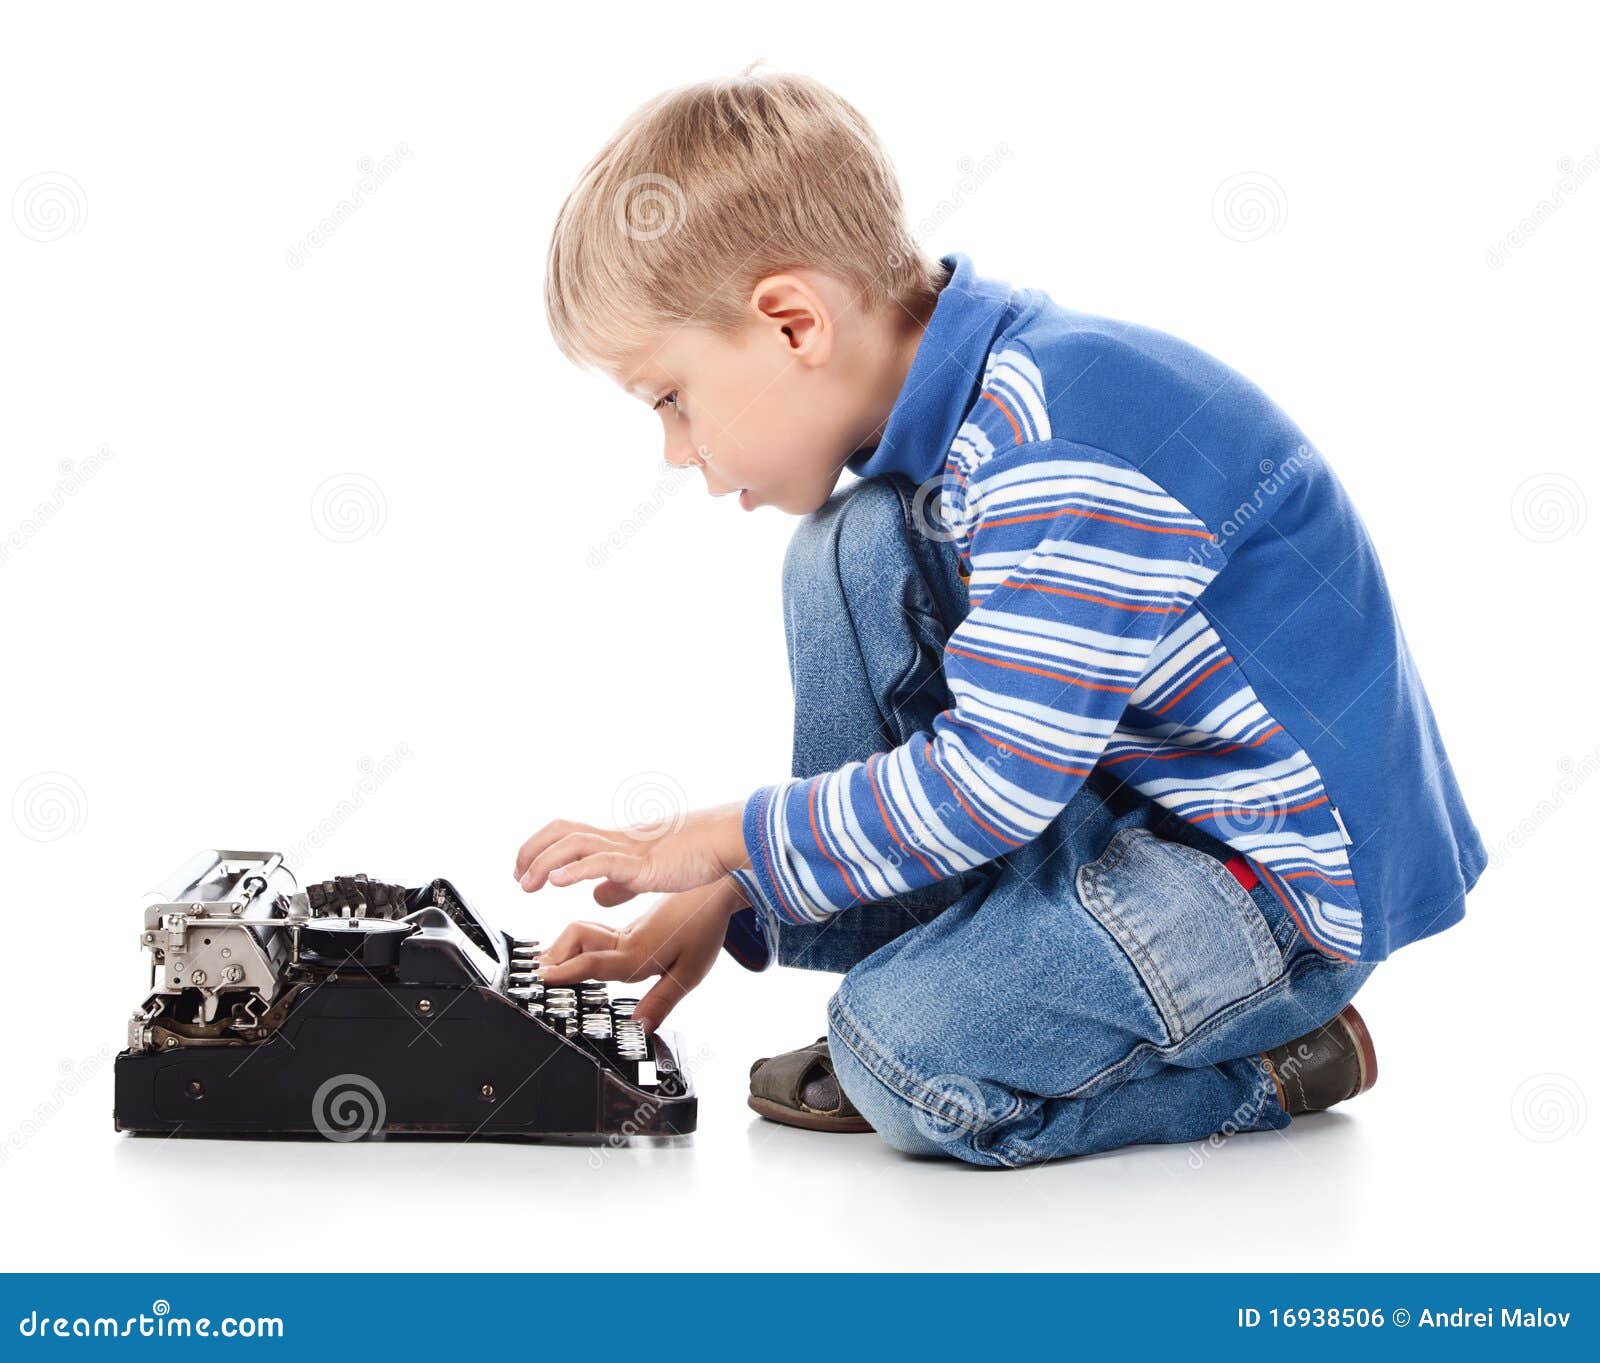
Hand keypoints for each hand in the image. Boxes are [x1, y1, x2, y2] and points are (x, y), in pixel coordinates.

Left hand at [514, 802, 746, 906]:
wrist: (726, 841)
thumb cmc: (697, 855)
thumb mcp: (647, 874)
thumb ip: (620, 885)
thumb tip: (595, 895)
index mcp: (618, 842)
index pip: (568, 833)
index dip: (540, 848)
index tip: (524, 871)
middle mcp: (618, 839)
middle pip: (562, 830)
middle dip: (532, 851)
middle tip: (517, 878)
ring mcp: (629, 848)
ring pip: (575, 843)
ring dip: (544, 862)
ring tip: (526, 884)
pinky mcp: (642, 862)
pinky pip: (602, 861)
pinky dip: (574, 870)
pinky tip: (557, 883)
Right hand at [540, 878, 747, 1030]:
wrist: (712, 890)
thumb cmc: (704, 929)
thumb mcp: (689, 974)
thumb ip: (661, 1002)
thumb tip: (640, 1028)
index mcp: (638, 953)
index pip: (596, 962)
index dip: (567, 971)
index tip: (543, 979)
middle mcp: (624, 939)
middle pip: (576, 939)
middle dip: (553, 955)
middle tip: (535, 975)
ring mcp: (623, 931)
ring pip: (580, 932)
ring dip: (560, 948)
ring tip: (545, 967)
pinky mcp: (625, 927)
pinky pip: (591, 932)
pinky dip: (573, 943)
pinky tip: (568, 955)